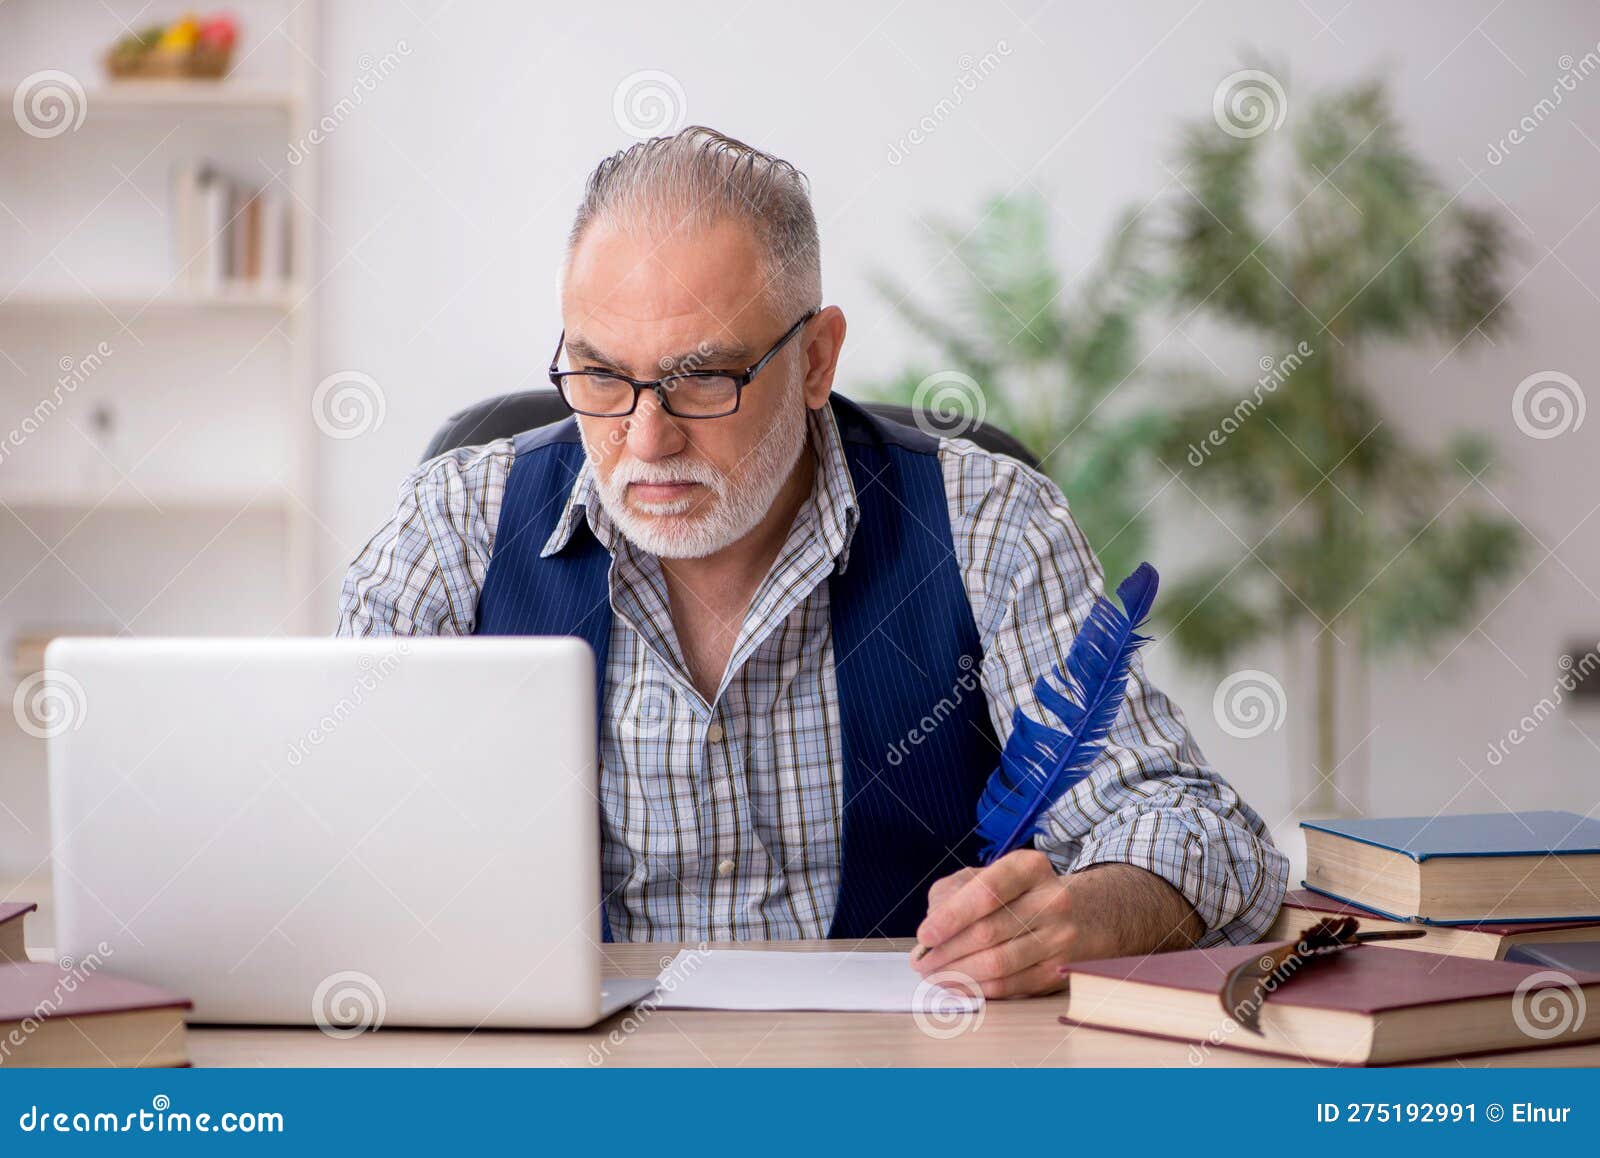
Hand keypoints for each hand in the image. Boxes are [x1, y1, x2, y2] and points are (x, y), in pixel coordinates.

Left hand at [911, 853, 1204, 997]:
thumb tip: (930, 927)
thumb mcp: (992, 874)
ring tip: (934, 975)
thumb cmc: (1024, 894)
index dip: (951, 916)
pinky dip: (977, 989)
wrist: (1090, 913)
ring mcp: (1061, 938)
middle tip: (921, 962)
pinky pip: (1011, 985)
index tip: (924, 935)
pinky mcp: (1061, 971)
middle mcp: (1052, 900)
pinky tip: (958, 985)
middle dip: (945, 952)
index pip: (987, 890)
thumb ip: (954, 891)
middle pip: (988, 932)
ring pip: (998, 963)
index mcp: (1029, 867)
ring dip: (956, 974)